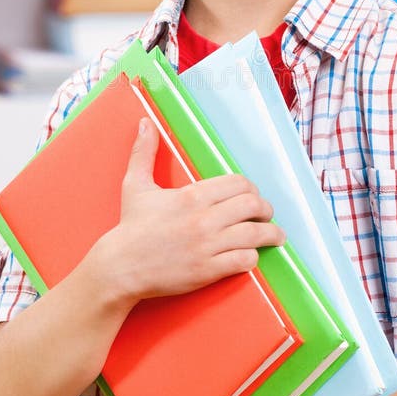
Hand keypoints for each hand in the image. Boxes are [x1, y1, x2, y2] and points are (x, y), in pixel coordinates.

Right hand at [91, 118, 284, 304]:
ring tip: (276, 237)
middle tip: (266, 215)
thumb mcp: (135, 185)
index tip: (252, 196)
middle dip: (265, 209)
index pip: (238, 184)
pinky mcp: (207, 270)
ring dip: (270, 234)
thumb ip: (144, 153)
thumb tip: (146, 124)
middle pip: (252, 205)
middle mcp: (203, 219)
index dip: (251, 189)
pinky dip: (252, 257)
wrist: (120, 267)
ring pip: (254, 234)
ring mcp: (207, 245)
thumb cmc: (130, 227)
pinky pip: (243, 260)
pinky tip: (251, 255)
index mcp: (192, 196)